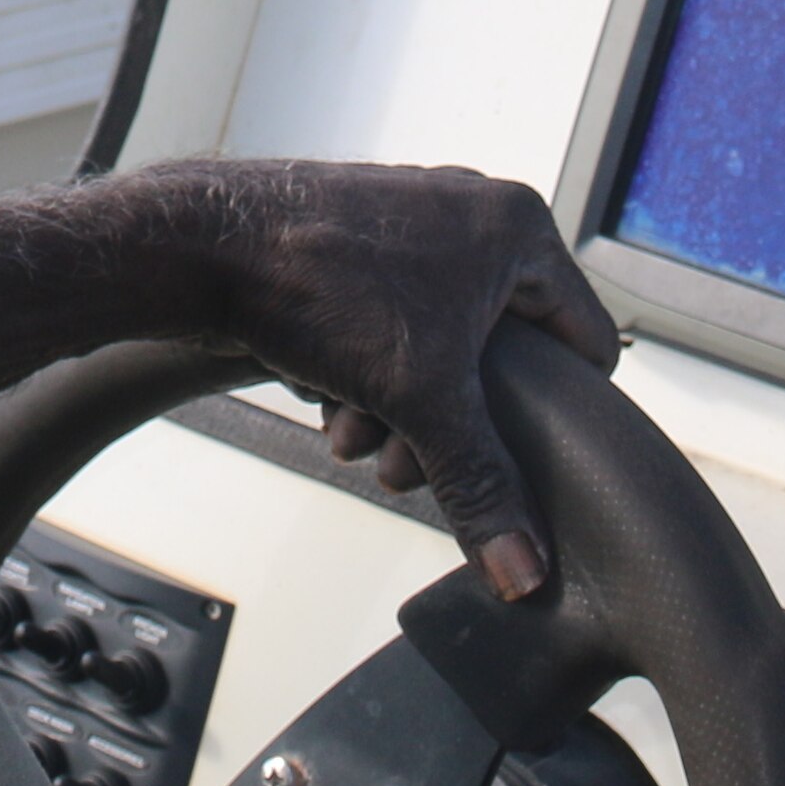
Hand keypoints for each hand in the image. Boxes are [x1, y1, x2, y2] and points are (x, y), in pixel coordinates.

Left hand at [132, 158, 622, 603]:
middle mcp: (472, 216)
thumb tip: (525, 570)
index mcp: (518, 229)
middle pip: (500, 361)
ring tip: (351, 432)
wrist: (199, 246)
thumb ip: (480, 486)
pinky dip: (367, 376)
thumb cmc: (317, 283)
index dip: (559, 414)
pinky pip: (393, 333)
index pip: (585, 343)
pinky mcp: (362, 251)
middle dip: (449, 423)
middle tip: (404, 458)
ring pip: (439, 355)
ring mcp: (414, 229)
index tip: (527, 460)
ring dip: (399, 409)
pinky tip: (325, 402)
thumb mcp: (421, 399)